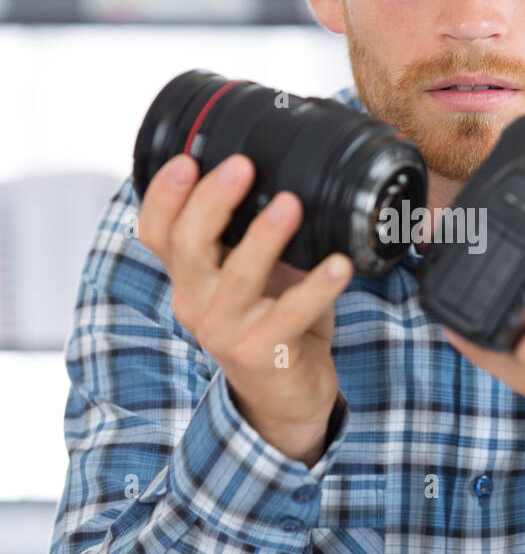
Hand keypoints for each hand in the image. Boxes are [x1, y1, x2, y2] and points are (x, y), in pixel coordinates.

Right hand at [137, 151, 353, 465]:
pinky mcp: (262, 354)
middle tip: (243, 165)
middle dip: (212, 201)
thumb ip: (252, 229)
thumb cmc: (274, 319)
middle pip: (187, 246)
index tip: (185, 159)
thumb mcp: (253, 270)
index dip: (163, 196)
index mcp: (190, 275)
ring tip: (292, 204)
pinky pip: (291, 314)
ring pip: (238, 276)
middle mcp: (197, 301)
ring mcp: (226, 331)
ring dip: (265, 236)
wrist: (289, 394)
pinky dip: (318, 287)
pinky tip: (340, 265)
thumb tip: (285, 163)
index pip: (156, 232)